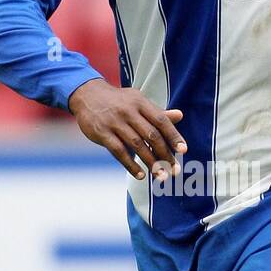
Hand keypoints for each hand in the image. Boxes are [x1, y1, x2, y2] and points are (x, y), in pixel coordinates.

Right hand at [68, 80, 185, 181]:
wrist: (87, 95)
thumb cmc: (119, 101)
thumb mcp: (138, 101)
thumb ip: (157, 112)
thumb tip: (180, 116)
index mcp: (140, 103)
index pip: (161, 120)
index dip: (173, 136)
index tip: (183, 150)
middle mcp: (128, 111)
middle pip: (151, 135)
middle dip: (164, 154)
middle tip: (174, 169)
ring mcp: (114, 122)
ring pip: (136, 145)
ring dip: (150, 162)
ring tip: (160, 176)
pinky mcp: (102, 133)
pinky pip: (119, 151)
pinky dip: (130, 164)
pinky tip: (140, 175)